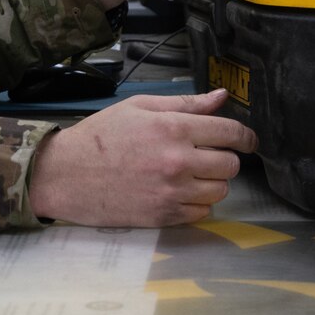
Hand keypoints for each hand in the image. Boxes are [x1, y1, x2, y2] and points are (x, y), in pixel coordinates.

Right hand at [27, 88, 257, 226]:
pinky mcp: (163, 217)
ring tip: (193, 174)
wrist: (65, 175)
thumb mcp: (140, 107)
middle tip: (209, 155)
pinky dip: (198, 204)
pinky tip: (181, 192)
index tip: (248, 140)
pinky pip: (202, 213)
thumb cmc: (101, 136)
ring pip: (220, 191)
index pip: (230, 133)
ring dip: (213, 182)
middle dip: (226, 158)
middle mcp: (178, 162)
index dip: (246, 137)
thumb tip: (221, 97)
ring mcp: (171, 193)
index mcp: (173, 129)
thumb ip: (185, 103)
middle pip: (230, 165)